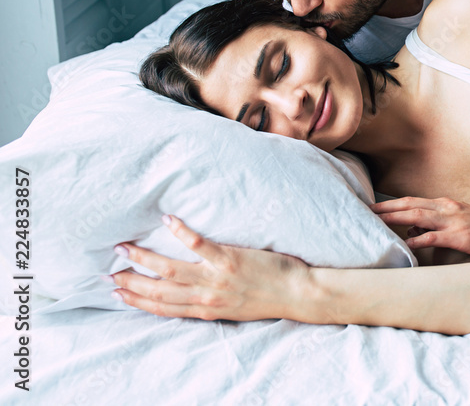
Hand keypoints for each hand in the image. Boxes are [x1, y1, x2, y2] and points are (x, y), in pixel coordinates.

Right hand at [109, 215, 309, 321]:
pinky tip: (167, 220)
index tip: (117, 293)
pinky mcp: (230, 259)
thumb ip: (212, 302)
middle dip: (132, 281)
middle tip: (109, 270)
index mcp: (206, 310)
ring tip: (124, 247)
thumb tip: (193, 293)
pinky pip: (199, 244)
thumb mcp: (234, 310)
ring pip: (171, 269)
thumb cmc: (270, 299)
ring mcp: (216, 278)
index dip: (138, 301)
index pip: (163, 307)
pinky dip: (181, 232)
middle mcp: (206, 297)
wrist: (299, 295)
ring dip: (144, 258)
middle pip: (159, 290)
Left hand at [371, 197, 469, 257]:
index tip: (368, 207)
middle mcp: (447, 209)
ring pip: (419, 217)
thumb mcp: (457, 222)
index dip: (388, 204)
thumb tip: (409, 230)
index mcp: (444, 205)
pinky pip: (437, 236)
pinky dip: (420, 238)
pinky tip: (407, 243)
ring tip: (376, 222)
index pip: (410, 202)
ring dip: (396, 218)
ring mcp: (454, 222)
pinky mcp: (462, 236)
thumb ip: (433, 224)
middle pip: (410, 206)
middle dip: (385, 209)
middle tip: (363, 211)